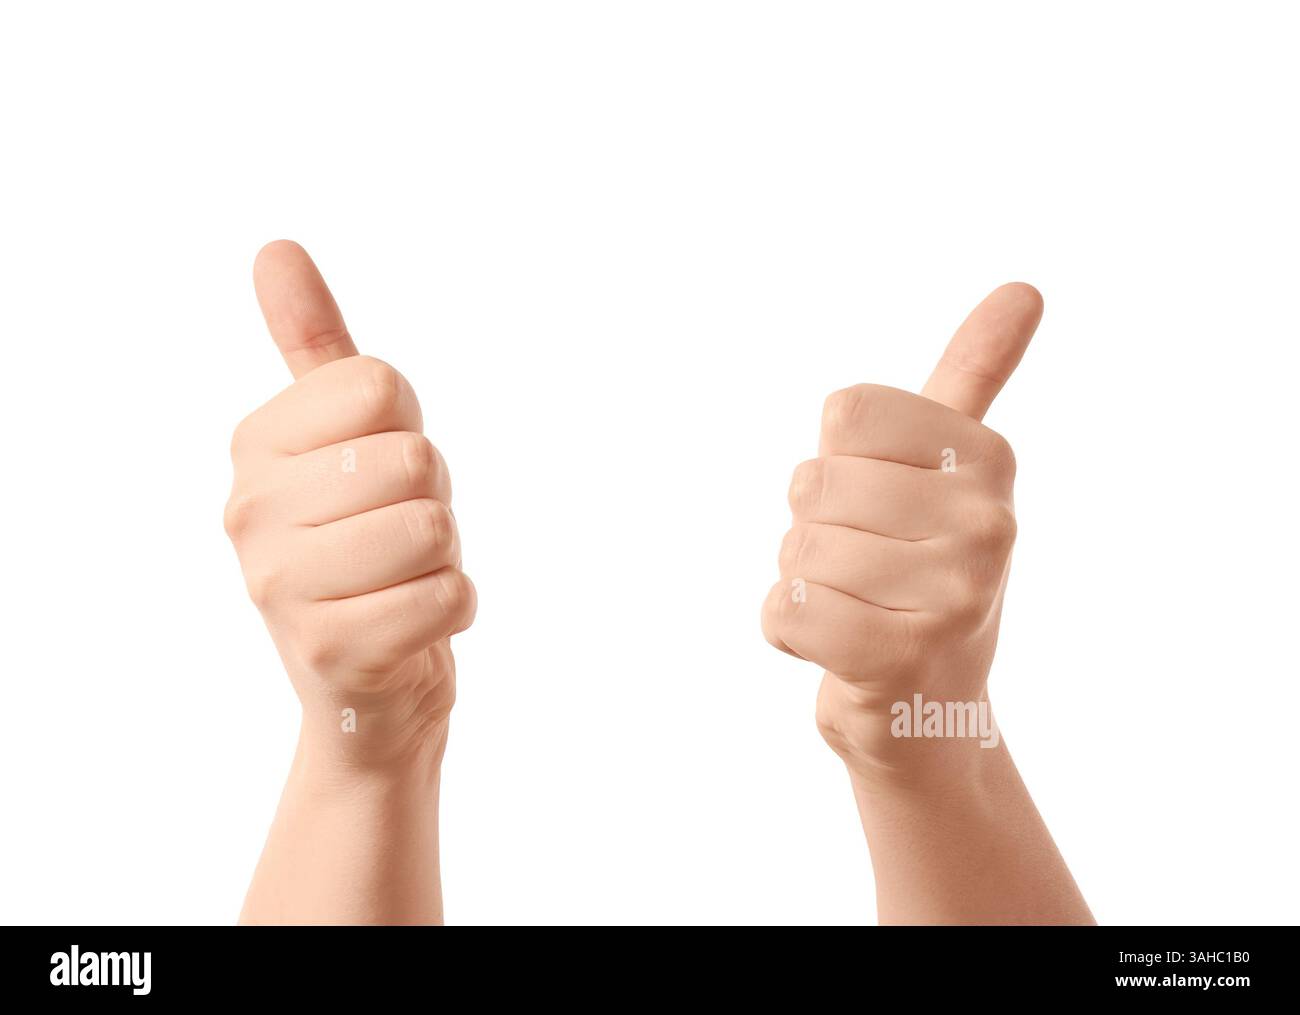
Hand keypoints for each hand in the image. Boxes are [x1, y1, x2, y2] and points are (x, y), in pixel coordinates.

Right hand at [224, 241, 474, 767]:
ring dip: (442, 558)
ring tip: (398, 581)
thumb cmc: (368, 545)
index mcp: (253, 445)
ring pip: (434, 527)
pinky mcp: (328, 650)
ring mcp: (279, 585)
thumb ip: (314, 347)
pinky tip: (409, 625)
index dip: (406, 431)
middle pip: (414, 457)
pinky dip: (454, 609)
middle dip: (430, 499)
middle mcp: (249, 511)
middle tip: (394, 539)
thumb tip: (275, 247)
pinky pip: (451, 595)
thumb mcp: (341, 440)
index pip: (382, 386)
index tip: (378, 477)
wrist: (369, 684)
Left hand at [761, 284, 1041, 785]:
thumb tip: (1024, 288)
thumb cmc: (925, 577)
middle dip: (816, 529)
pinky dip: (789, 632)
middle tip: (869, 570)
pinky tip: (839, 648)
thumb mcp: (951, 473)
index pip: (845, 411)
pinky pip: (784, 612)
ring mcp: (953, 593)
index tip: (883, 505)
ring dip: (804, 584)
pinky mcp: (903, 657)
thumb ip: (972, 378)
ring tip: (861, 609)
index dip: (840, 462)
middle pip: (812, 481)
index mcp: (989, 459)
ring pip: (795, 549)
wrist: (933, 715)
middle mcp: (987, 521)